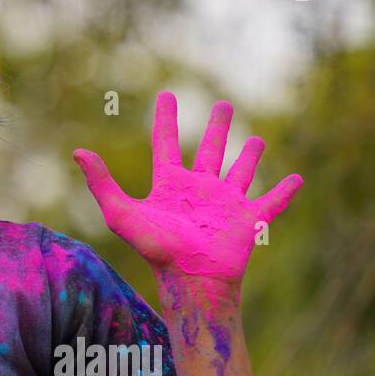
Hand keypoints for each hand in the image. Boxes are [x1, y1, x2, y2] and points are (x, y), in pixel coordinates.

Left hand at [72, 91, 300, 288]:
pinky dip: (285, 192)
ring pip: (241, 172)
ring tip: (257, 139)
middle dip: (218, 128)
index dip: (166, 120)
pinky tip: (296, 179)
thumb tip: (78, 151)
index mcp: (171, 185)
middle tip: (224, 104)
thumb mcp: (121, 212)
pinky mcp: (249, 219)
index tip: (167, 96)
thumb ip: (101, 182)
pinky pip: (272, 202)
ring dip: (249, 155)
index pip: (167, 143)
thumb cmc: (156, 249)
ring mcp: (226, 204)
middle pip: (210, 151)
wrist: (192, 279)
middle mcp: (200, 190)